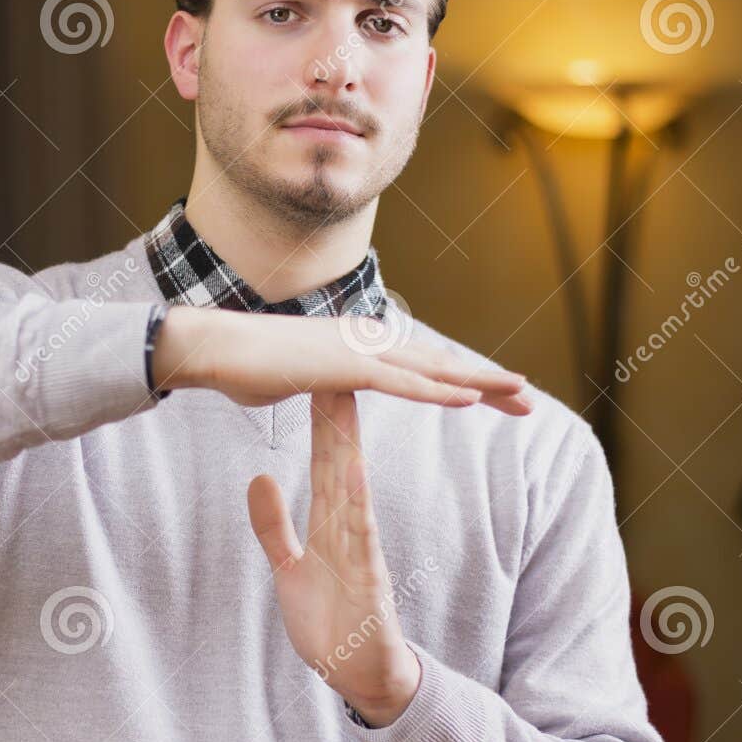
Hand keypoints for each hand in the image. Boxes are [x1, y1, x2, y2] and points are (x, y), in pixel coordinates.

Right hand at [152, 304, 531, 415]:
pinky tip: (470, 399)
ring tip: (520, 393)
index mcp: (358, 346)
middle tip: (529, 397)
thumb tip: (310, 386)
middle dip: (488, 381)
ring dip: (479, 383)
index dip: (461, 380)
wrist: (212, 347)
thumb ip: (311, 383)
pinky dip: (438, 390)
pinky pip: (402, 383)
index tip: (495, 395)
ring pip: (434, 369)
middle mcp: (367, 342)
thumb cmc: (241, 365)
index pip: (422, 365)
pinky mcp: (344, 367)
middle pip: (441, 363)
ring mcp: (358, 351)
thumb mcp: (290, 378)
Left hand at [248, 390, 422, 725]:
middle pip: (341, 460)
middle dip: (336, 412)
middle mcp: (349, 528)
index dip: (319, 418)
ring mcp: (362, 550)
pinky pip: (363, 536)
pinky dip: (358, 504)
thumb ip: (274, 525)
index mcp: (330, 524)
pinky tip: (354, 471)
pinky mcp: (370, 578)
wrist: (360, 676)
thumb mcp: (289, 567)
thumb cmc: (331, 622)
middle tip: (336, 359)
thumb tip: (258, 478)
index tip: (314, 374)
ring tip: (345, 399)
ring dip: (348, 444)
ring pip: (353, 487)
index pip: (325, 461)